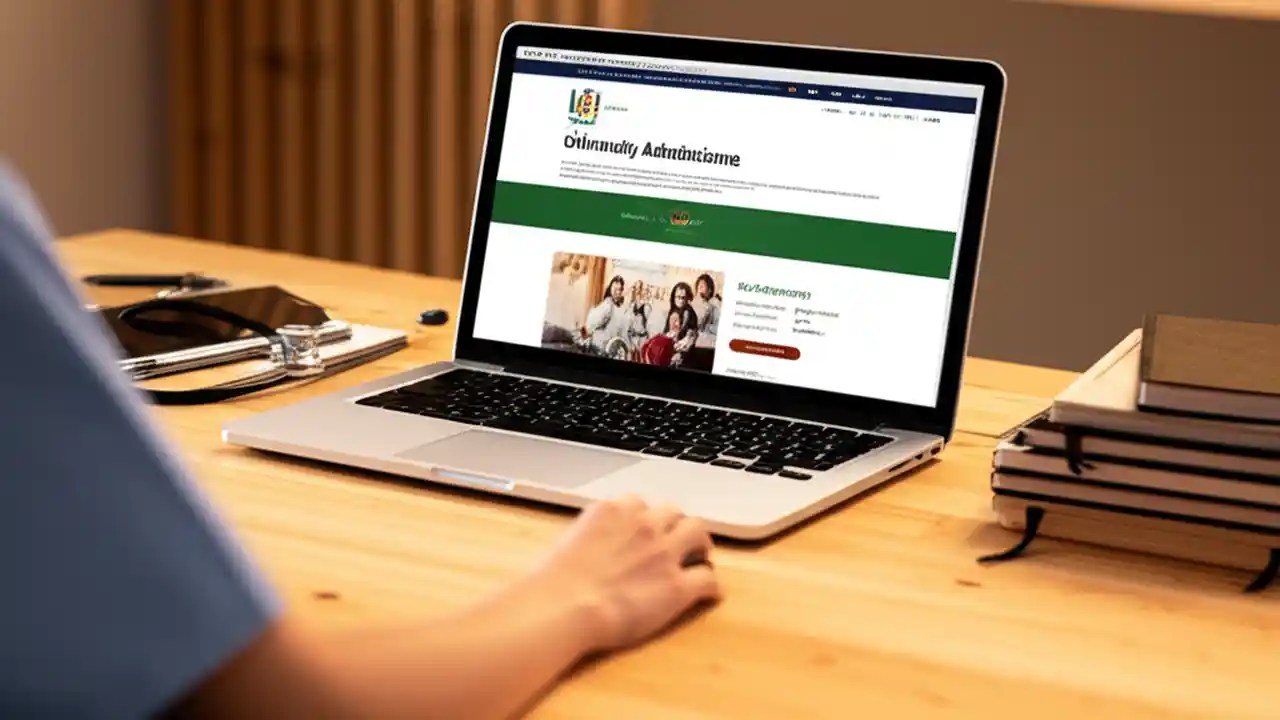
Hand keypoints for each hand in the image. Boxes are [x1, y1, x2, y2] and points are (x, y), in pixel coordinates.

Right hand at [523, 496, 719, 652]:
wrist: (562, 606)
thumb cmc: (550, 583)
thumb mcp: (564, 542)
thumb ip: (587, 536)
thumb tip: (589, 548)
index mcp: (611, 510)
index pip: (638, 502)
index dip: (643, 517)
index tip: (642, 529)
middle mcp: (642, 524)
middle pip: (673, 511)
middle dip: (675, 524)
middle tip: (675, 540)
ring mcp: (664, 553)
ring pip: (698, 532)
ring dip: (699, 544)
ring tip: (699, 557)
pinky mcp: (677, 586)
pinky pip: (708, 579)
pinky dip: (709, 586)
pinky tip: (707, 594)